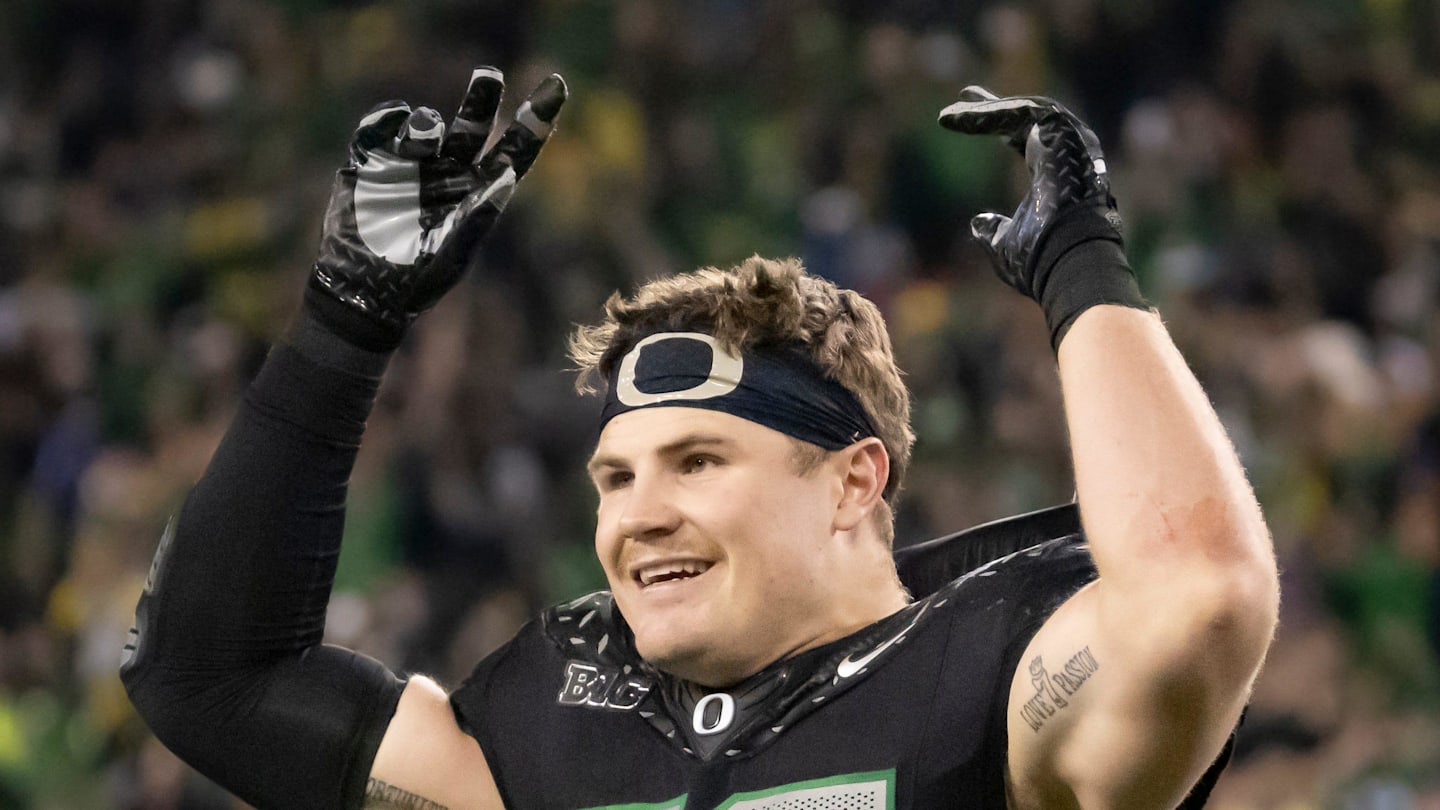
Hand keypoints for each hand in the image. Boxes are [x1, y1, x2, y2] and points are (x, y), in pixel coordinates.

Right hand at [308, 68, 567, 349]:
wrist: (360, 293)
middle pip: (473, 125)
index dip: (536, 120)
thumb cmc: (415, 280)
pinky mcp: (372, 163)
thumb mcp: (451, 252)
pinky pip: (380, 128)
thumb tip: (508, 175)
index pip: (515, 150)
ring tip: (422, 136)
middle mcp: (449, 172)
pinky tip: (392, 126)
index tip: (556, 85)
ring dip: (425, 125)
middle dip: (481, 98)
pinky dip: (385, 121)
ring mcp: (411, 165)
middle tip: (489, 73)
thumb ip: (478, 215)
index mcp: (478, 193)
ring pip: (425, 125)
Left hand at [939, 87, 1141, 349]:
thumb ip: (992, 230)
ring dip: (988, 109)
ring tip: (955, 112)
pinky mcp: (1066, 134)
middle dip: (992, 107)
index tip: (967, 119)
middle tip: (963, 95)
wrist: (1065, 261)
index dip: (996, 127)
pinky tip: (968, 114)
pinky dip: (996, 112)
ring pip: (1026, 111)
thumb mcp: (1005, 242)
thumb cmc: (1041, 260)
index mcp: (1053, 175)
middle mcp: (1066, 154)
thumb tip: (977, 223)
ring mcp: (1071, 142)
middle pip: (1027, 118)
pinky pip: (1027, 112)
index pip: (1023, 140)